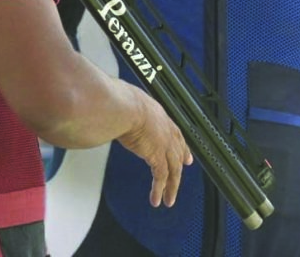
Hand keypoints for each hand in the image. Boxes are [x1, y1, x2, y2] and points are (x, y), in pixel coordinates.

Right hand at [116, 85, 192, 207]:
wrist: (123, 108)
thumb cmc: (118, 100)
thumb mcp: (126, 101)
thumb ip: (125, 107)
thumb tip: (114, 106)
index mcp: (158, 115)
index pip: (173, 131)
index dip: (179, 142)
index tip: (183, 151)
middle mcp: (165, 130)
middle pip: (178, 149)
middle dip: (182, 160)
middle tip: (186, 166)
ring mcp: (164, 144)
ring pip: (173, 169)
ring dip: (172, 186)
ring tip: (169, 199)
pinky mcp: (157, 156)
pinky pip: (161, 177)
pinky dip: (159, 190)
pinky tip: (157, 199)